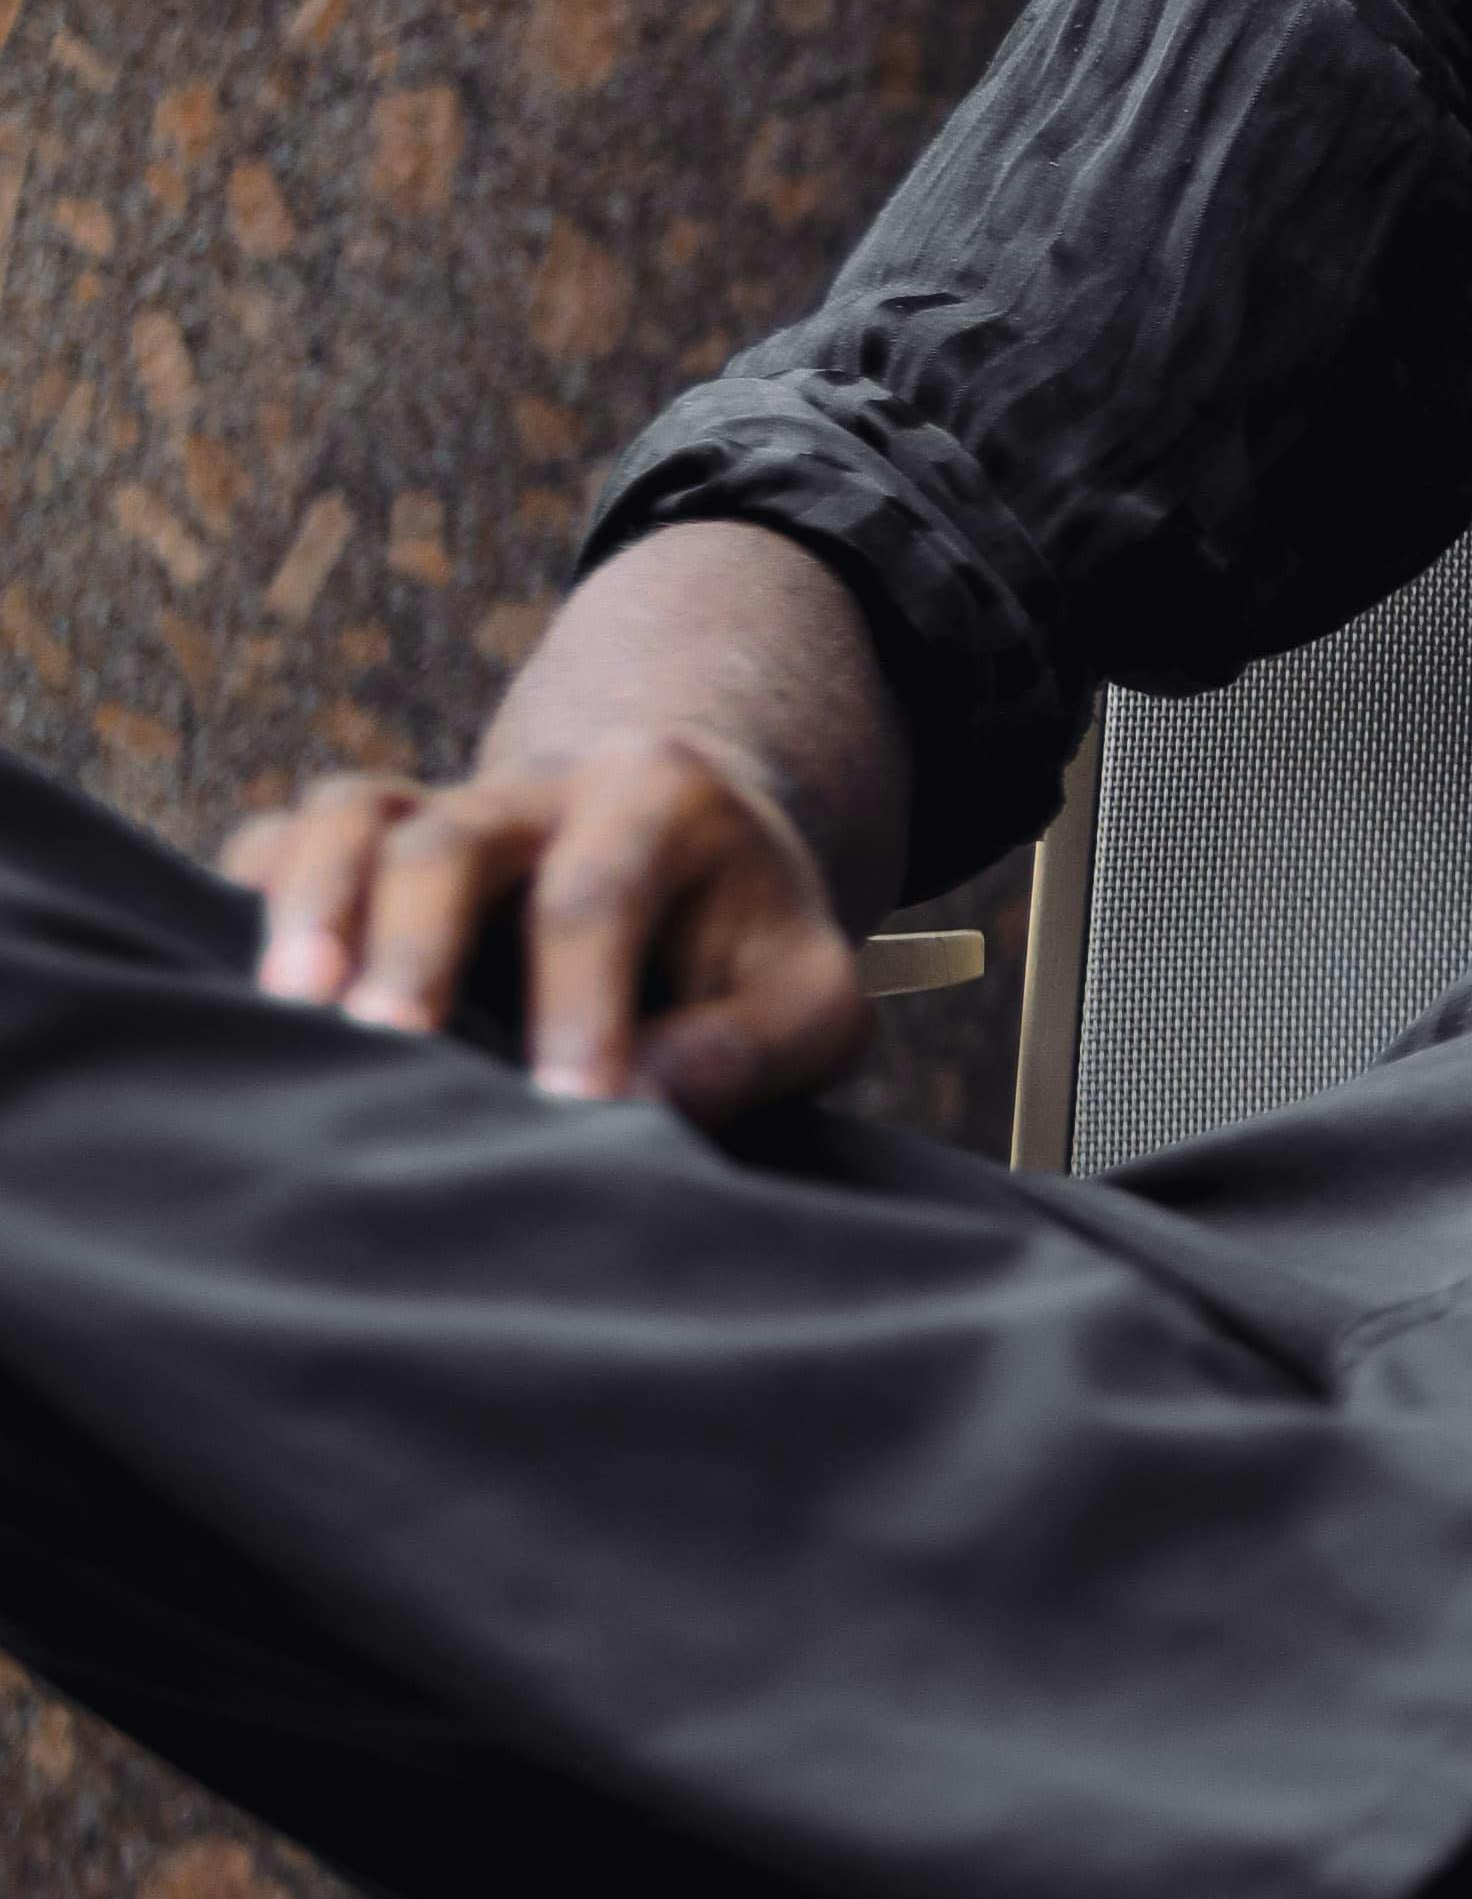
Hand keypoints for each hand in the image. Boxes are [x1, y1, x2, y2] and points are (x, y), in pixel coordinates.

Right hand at [227, 735, 873, 1126]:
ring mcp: (438, 804)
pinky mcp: (366, 844)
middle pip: (452, 838)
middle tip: (391, 1045)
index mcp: (660, 800)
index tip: (569, 1107)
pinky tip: (235, 990)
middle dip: (416, 941)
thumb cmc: (747, 949)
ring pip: (350, 819)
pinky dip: (245, 900)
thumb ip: (757, 1045)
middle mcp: (535, 790)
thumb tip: (645, 1100)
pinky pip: (283, 842)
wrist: (694, 853)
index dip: (579, 1000)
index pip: (600, 894)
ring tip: (290, 1012)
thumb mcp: (810, 994)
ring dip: (310, 908)